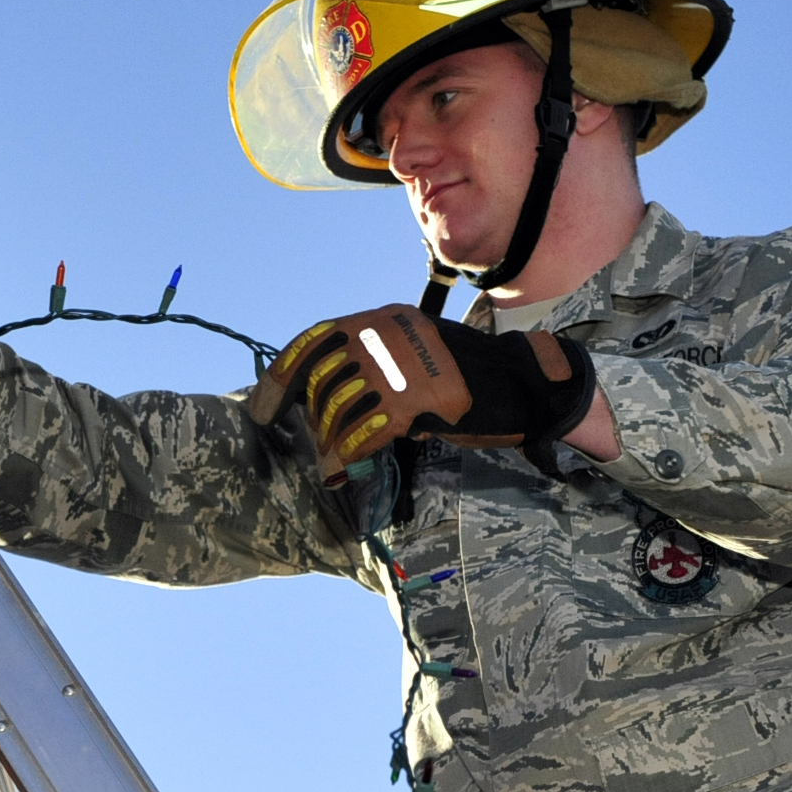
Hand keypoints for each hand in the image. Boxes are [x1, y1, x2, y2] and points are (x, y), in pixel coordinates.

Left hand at [247, 305, 594, 479]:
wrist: (528, 385)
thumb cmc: (471, 377)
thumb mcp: (417, 353)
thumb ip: (376, 364)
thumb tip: (328, 397)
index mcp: (385, 319)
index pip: (316, 340)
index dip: (283, 376)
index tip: (263, 406)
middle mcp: (389, 334)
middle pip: (324, 379)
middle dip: (312, 419)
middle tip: (320, 445)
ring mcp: (404, 364)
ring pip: (341, 408)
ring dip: (329, 443)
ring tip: (332, 465)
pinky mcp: (420, 398)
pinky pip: (366, 431)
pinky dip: (348, 456)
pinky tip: (344, 472)